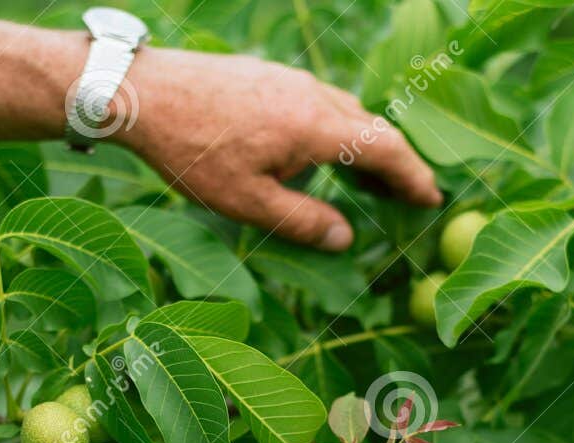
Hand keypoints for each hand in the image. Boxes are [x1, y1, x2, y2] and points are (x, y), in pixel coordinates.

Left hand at [119, 48, 442, 249]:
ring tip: (371, 179)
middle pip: (372, 125)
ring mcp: (289, 78)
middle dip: (397, 162)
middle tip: (410, 195)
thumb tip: (344, 238)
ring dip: (367, 143)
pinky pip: (320, 101)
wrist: (142, 92)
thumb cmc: (191, 151)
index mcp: (314, 125)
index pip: (384, 148)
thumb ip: (302, 220)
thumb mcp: (247, 202)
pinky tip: (321, 151)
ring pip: (346, 110)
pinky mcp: (268, 75)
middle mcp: (310, 94)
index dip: (413, 176)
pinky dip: (338, 128)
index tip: (431, 199)